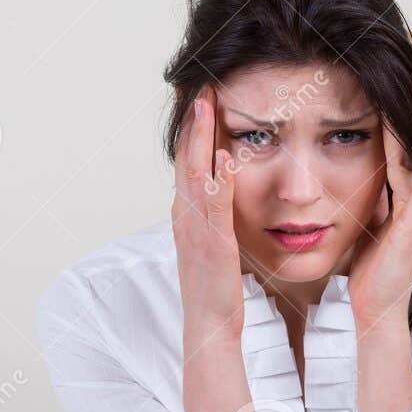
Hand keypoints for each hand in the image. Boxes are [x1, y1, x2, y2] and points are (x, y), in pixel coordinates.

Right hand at [171, 84, 244, 349]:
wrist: (211, 328)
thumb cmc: (219, 289)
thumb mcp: (216, 243)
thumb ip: (218, 214)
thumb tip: (226, 186)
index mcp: (189, 214)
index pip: (188, 161)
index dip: (192, 128)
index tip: (202, 95)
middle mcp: (186, 216)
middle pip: (185, 158)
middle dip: (192, 121)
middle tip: (200, 83)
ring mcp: (195, 230)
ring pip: (193, 174)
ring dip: (199, 138)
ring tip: (206, 103)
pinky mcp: (213, 246)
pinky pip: (213, 208)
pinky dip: (216, 180)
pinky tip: (225, 157)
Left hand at [347, 124, 411, 333]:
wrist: (377, 309)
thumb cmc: (373, 275)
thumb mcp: (371, 231)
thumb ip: (375, 208)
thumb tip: (367, 186)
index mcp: (406, 209)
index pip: (396, 164)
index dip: (388, 137)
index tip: (377, 108)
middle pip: (405, 161)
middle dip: (394, 130)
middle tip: (384, 96)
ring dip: (404, 139)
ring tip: (396, 107)